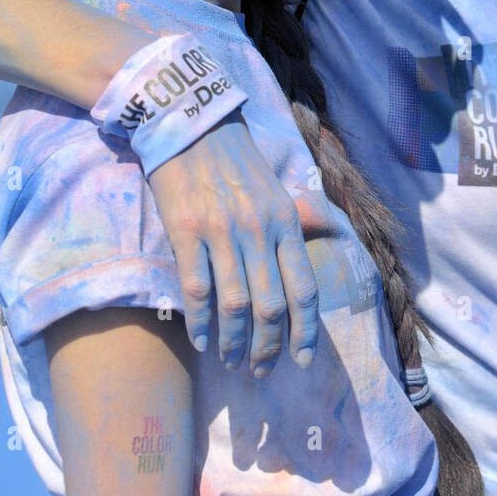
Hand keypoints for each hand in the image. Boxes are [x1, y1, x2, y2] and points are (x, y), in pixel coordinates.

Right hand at [148, 113, 319, 376]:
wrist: (191, 124)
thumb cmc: (235, 162)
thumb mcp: (276, 191)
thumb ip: (292, 227)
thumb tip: (309, 259)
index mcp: (285, 222)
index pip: (304, 290)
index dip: (304, 332)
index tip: (300, 361)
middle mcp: (260, 230)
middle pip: (271, 307)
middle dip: (268, 348)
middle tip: (259, 371)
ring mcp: (223, 232)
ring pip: (235, 305)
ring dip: (234, 343)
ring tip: (230, 361)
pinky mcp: (187, 231)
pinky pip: (197, 290)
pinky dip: (201, 323)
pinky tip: (202, 340)